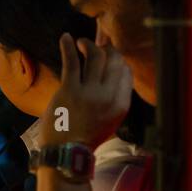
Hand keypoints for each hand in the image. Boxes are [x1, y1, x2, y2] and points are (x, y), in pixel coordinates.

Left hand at [40, 34, 132, 149]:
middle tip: (99, 47)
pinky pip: (72, 61)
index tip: (110, 58)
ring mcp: (89, 92)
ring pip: (96, 56)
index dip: (118, 62)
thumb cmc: (86, 138)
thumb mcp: (111, 121)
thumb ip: (115, 100)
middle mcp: (108, 96)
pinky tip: (66, 37)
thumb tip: (116, 75)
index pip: (125, 73)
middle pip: (114, 61)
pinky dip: (68, 46)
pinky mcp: (69, 90)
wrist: (66, 153)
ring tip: (82, 42)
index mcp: (121, 105)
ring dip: (89, 44)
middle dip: (107, 49)